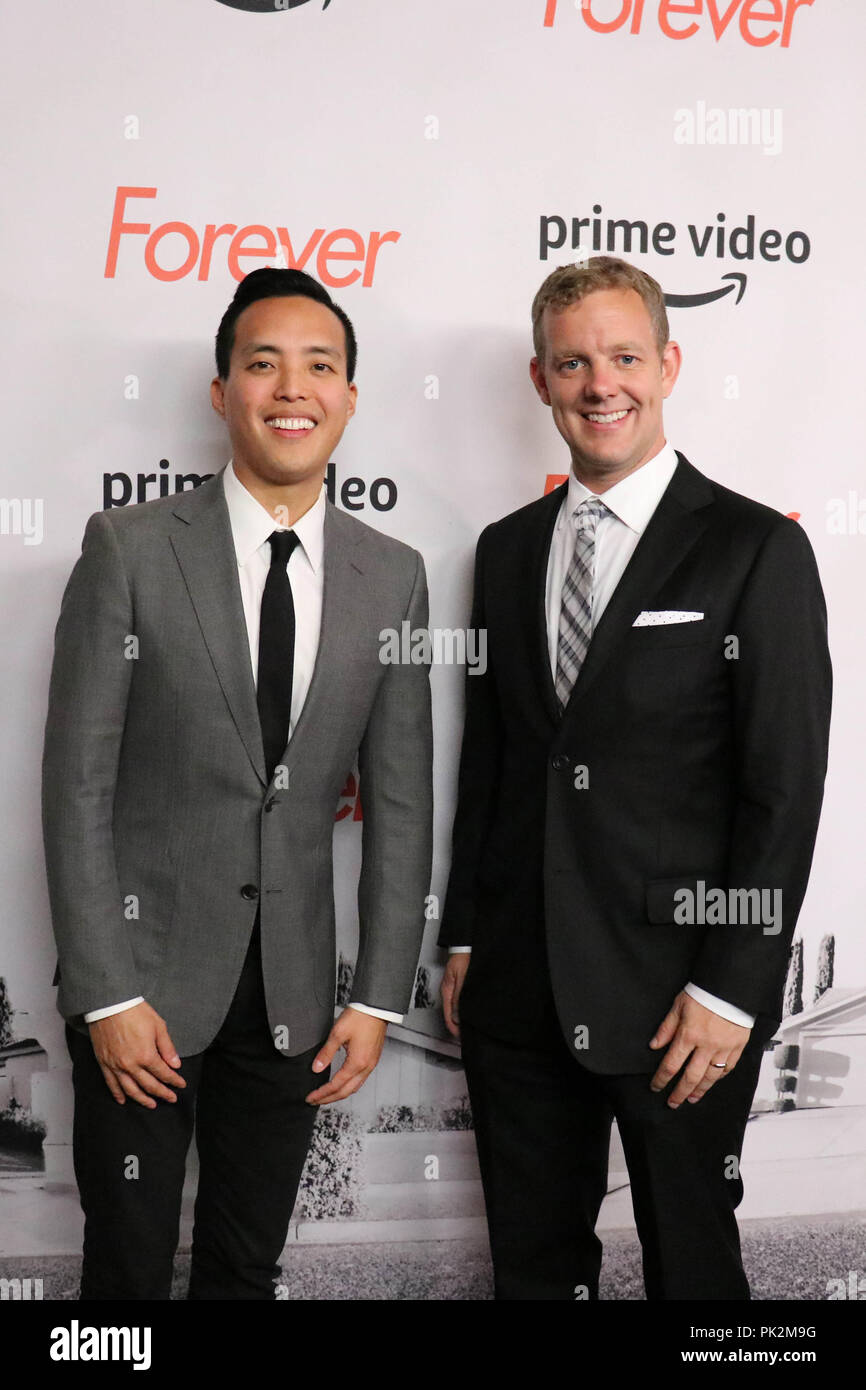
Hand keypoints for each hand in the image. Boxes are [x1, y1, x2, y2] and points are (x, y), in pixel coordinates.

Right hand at [88, 1001, 185, 1106]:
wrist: (109, 1004)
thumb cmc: (135, 1012)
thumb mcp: (158, 1026)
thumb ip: (167, 1048)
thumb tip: (176, 1065)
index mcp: (146, 1055)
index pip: (164, 1073)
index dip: (174, 1081)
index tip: (181, 1084)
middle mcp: (131, 1065)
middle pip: (149, 1085)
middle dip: (162, 1093)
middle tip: (171, 1099)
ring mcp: (116, 1066)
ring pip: (130, 1090)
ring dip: (142, 1099)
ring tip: (152, 1105)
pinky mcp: (104, 1063)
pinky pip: (111, 1084)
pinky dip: (118, 1094)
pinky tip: (123, 1100)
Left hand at [305, 1008, 386, 1105]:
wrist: (376, 1007)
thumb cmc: (360, 1017)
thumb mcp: (338, 1033)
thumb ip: (326, 1053)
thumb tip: (317, 1068)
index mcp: (357, 1063)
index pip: (336, 1085)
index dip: (322, 1093)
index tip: (311, 1097)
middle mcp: (366, 1067)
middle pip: (346, 1091)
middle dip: (329, 1098)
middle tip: (315, 1101)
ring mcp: (371, 1064)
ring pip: (355, 1087)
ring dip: (340, 1094)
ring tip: (326, 1096)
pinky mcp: (373, 1059)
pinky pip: (360, 1079)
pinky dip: (349, 1086)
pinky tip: (342, 1083)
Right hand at [441, 952, 469, 1038]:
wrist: (467, 946)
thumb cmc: (464, 957)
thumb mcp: (461, 979)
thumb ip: (459, 998)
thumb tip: (456, 1017)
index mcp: (447, 991)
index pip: (448, 1016)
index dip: (455, 1028)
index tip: (462, 1036)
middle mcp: (449, 991)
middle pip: (451, 1015)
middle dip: (458, 1026)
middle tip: (467, 1034)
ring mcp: (453, 988)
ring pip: (455, 1009)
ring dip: (461, 1019)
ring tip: (469, 1026)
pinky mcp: (459, 985)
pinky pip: (459, 1002)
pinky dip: (463, 1010)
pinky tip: (469, 1013)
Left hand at [649, 990, 750, 1107]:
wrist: (730, 986)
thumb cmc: (703, 993)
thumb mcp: (678, 1006)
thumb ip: (666, 1028)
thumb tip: (654, 1046)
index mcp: (688, 1035)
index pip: (671, 1064)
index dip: (662, 1079)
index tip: (656, 1087)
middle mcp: (706, 1045)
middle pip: (691, 1077)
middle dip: (679, 1092)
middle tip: (673, 1103)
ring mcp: (723, 1048)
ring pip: (711, 1076)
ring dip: (700, 1090)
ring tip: (692, 1099)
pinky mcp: (737, 1046)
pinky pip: (728, 1067)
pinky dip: (719, 1077)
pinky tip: (712, 1081)